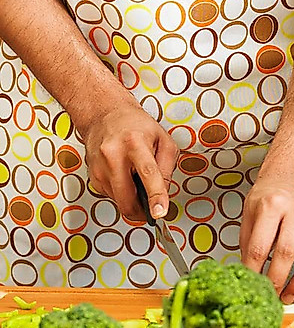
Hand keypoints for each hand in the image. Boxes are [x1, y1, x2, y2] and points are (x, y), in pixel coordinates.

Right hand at [78, 102, 177, 222]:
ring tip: (137, 178)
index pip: (147, 174)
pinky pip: (111, 195)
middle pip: (127, 198)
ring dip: (132, 199)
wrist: (104, 115)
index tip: (159, 212)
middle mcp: (112, 156)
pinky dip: (122, 192)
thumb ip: (167, 167)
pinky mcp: (92, 177)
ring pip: (119, 201)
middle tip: (153, 208)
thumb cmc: (136, 126)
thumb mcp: (163, 139)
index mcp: (135, 144)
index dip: (155, 196)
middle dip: (142, 210)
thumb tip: (164, 192)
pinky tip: (125, 176)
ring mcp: (99, 168)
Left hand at [240, 172, 293, 303]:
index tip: (250, 286)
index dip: (254, 271)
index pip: (260, 245)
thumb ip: (248, 242)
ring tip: (291, 298)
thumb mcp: (250, 211)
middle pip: (288, 252)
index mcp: (272, 206)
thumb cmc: (271, 195)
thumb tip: (248, 274)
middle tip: (270, 297)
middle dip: (278, 281)